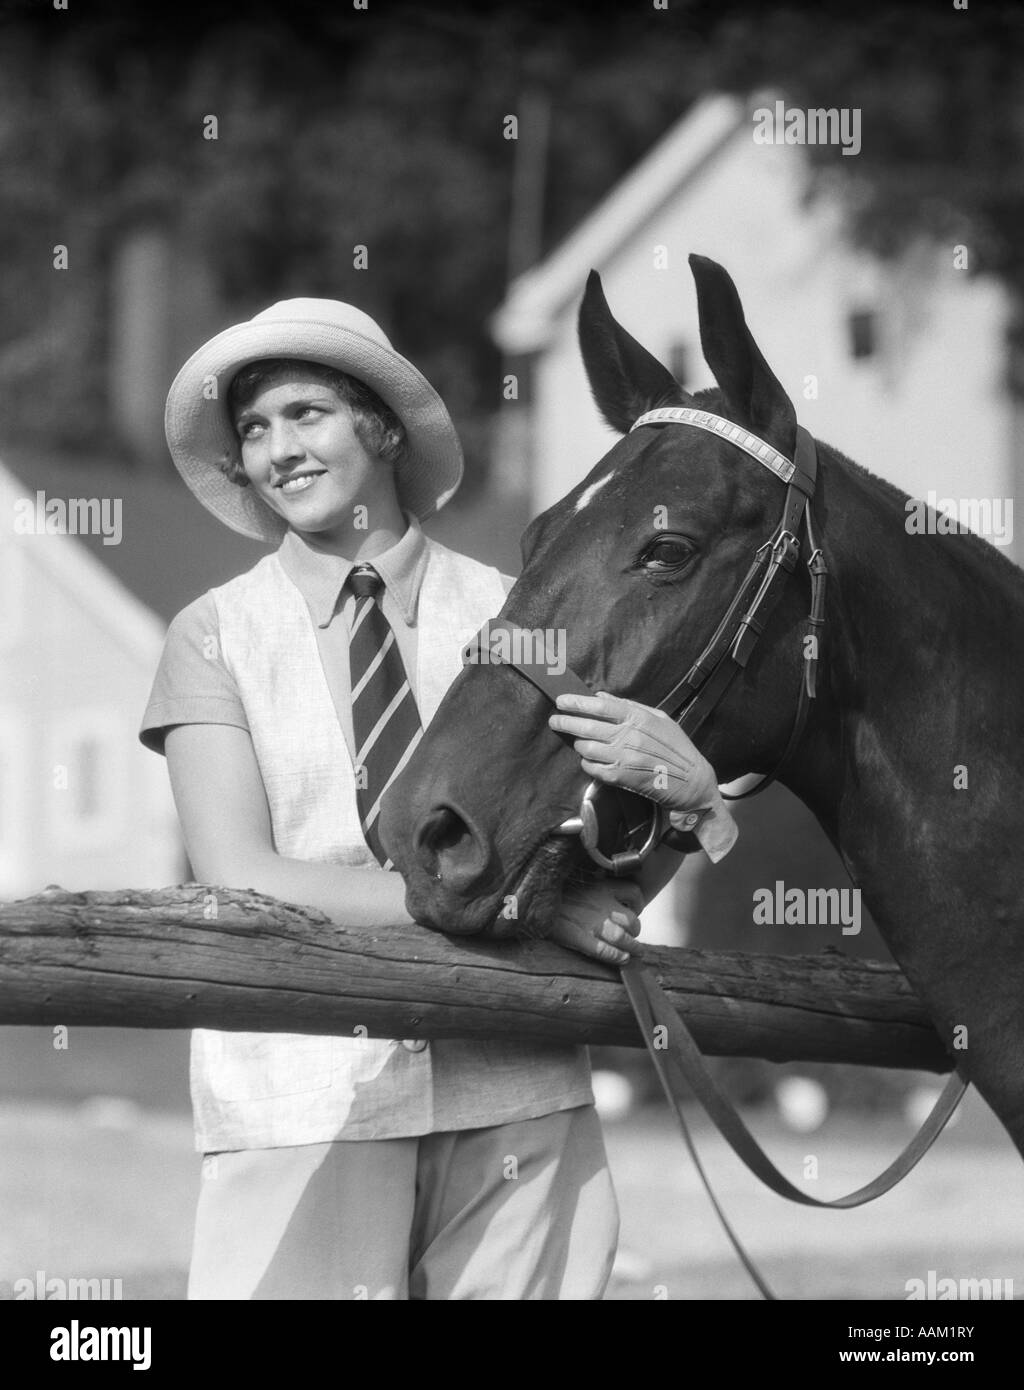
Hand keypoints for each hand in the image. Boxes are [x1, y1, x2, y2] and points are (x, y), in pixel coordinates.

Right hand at [547, 879, 643, 965]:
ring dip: (632, 947)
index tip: (634, 910)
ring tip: (633, 953)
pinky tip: (621, 959)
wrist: (531, 898)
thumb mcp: (579, 881)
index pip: (633, 892)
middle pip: (632, 920)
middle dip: (635, 931)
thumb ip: (596, 887)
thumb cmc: (555, 893)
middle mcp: (600, 904)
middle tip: (632, 937)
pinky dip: (616, 956)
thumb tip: (609, 898)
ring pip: (623, 937)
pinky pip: (604, 950)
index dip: (638, 904)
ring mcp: (591, 922)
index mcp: (601, 887)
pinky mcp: (579, 937)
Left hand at [548, 691, 720, 811]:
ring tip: (581, 742)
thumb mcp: (660, 719)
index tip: (561, 700)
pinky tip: (592, 760)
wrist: (691, 782)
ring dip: (579, 744)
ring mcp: (623, 758)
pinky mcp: (620, 778)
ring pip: (585, 748)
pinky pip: (592, 768)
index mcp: (639, 718)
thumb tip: (601, 696)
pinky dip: (587, 763)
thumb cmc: (677, 748)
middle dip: (565, 722)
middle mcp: (629, 737)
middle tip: (555, 720)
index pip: (600, 706)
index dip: (577, 702)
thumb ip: (630, 706)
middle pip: (586, 726)